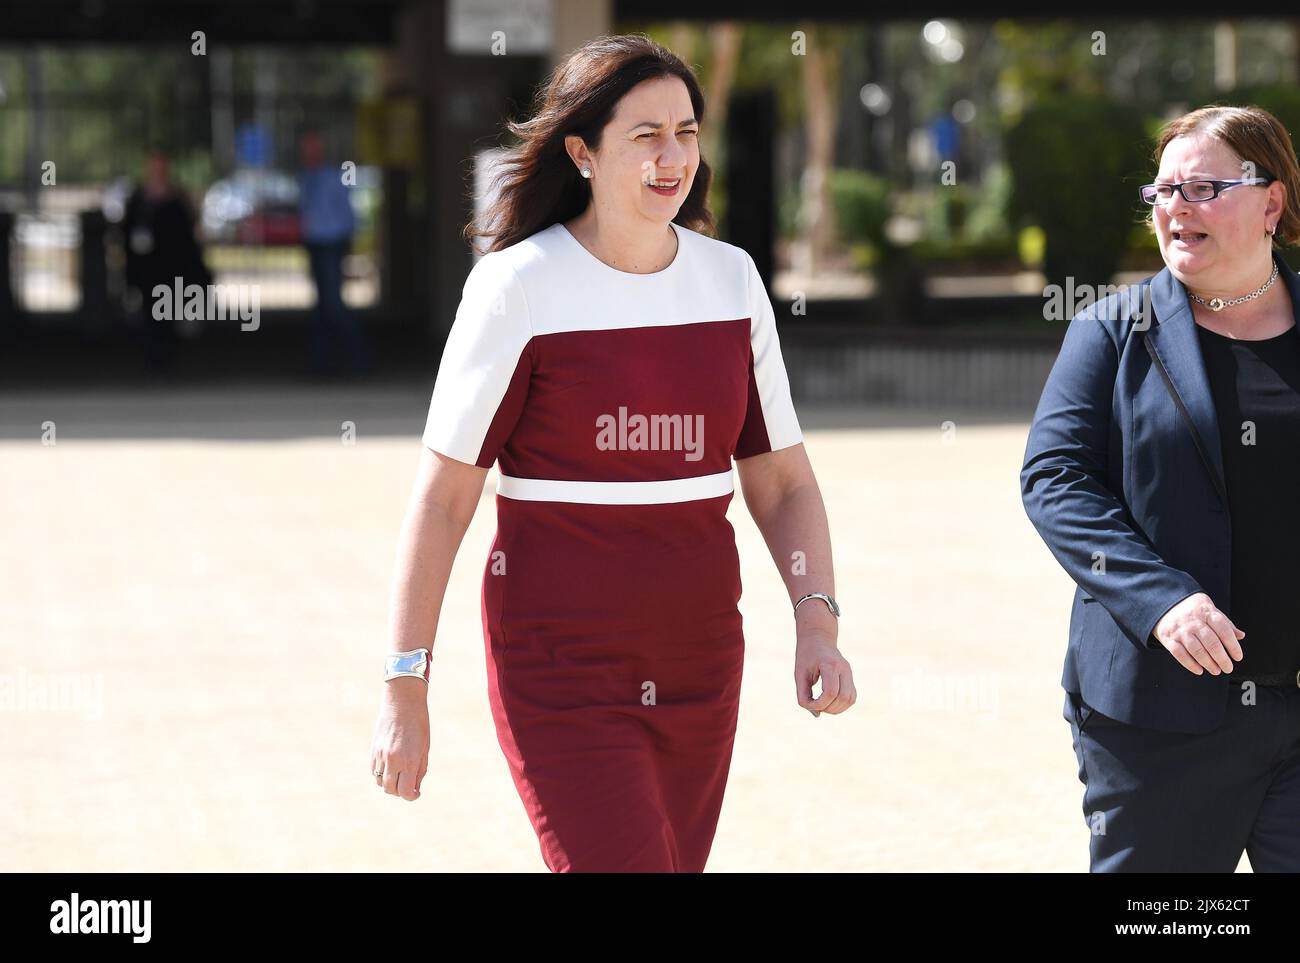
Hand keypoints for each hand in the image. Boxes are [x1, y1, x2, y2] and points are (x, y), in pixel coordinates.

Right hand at [369, 678, 429, 800]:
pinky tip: (390, 766)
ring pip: (380, 782)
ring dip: (389, 783)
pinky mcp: (373, 750)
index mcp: (409, 760)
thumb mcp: (424, 748)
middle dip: (399, 792)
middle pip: (391, 790)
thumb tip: (414, 788)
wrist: (403, 702)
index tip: (416, 793)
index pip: (405, 791)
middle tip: (407, 785)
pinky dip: (381, 774)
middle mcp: (393, 760)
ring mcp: (381, 755)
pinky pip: (374, 771)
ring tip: (399, 775)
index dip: (411, 796)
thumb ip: (419, 770)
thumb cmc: (419, 724)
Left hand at [795, 635, 855, 716]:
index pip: (830, 692)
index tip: (809, 704)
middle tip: (815, 705)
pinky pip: (851, 697)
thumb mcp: (799, 674)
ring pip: (850, 699)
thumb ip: (804, 695)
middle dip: (829, 708)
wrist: (818, 638)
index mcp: (829, 664)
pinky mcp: (851, 678)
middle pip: (843, 697)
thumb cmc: (806, 656)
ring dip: (836, 709)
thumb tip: (816, 715)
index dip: (819, 704)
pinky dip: (841, 704)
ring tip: (822, 705)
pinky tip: (829, 702)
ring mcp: (849, 673)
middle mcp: (844, 668)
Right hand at [1153, 592, 1244, 675]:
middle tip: (1228, 668)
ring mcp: (1179, 630)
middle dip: (1222, 658)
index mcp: (1206, 612)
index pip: (1223, 630)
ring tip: (1216, 671)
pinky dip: (1190, 664)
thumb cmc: (1194, 611)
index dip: (1232, 645)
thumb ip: (1225, 623)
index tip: (1238, 657)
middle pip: (1211, 642)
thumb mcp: (1210, 610)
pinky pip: (1179, 654)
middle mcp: (1192, 620)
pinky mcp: (1168, 638)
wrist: (1166, 604)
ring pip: (1196, 650)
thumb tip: (1241, 636)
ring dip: (1208, 663)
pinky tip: (1199, 670)